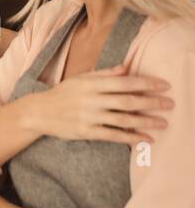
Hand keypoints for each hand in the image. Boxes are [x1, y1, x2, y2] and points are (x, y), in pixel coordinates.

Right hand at [23, 65, 172, 145]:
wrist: (38, 112)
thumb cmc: (62, 93)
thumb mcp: (80, 79)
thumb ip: (104, 74)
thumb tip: (127, 68)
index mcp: (91, 84)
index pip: (124, 82)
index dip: (146, 84)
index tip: (164, 86)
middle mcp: (91, 99)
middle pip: (127, 100)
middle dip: (151, 102)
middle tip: (170, 104)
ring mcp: (89, 117)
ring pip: (123, 119)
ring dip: (145, 121)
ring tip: (163, 123)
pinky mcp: (86, 132)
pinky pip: (113, 135)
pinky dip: (131, 138)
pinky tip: (146, 138)